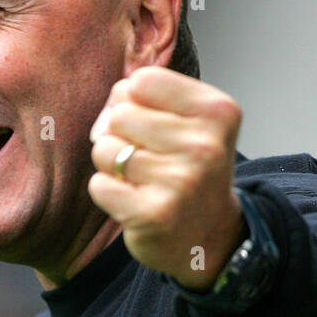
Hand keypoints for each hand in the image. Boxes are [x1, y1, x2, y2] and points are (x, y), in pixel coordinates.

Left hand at [88, 66, 244, 289]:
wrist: (208, 235)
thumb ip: (149, 97)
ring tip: (141, 180)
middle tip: (146, 158)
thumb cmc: (188, 169)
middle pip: (119, 114)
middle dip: (121, 135)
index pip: (142, 81)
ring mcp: (183, 182)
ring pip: (105, 149)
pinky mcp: (156, 215)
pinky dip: (108, 193)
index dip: (133, 102)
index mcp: (217, 111)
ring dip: (113, 166)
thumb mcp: (190, 121)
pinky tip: (134, 202)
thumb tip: (111, 101)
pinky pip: (99, 185)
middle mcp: (205, 145)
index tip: (151, 126)